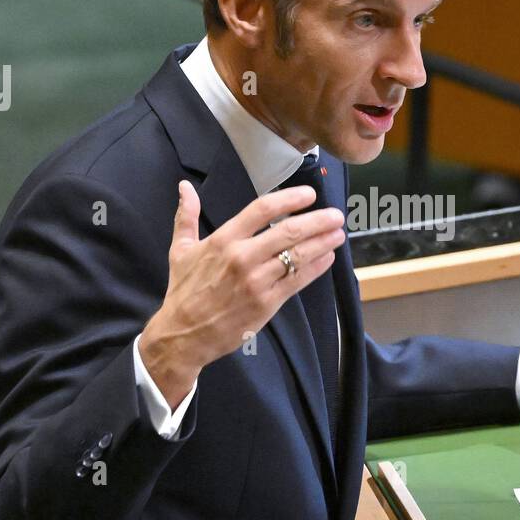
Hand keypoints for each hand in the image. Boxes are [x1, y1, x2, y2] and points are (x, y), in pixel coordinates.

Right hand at [140, 179, 344, 407]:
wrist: (184, 333)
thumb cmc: (184, 291)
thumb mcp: (180, 249)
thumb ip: (186, 216)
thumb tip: (184, 186)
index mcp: (223, 240)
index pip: (262, 210)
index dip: (290, 199)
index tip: (309, 195)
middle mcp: (242, 257)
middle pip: (288, 232)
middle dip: (318, 221)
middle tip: (336, 215)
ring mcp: (256, 281)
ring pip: (297, 256)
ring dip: (322, 243)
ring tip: (339, 234)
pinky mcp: (267, 303)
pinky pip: (297, 281)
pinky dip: (316, 267)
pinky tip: (328, 258)